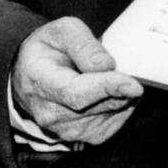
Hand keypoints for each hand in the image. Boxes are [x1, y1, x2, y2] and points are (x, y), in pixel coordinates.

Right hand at [11, 17, 143, 145]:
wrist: (33, 75)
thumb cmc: (49, 48)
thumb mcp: (62, 31)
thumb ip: (84, 45)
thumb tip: (106, 65)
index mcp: (40, 82)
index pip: (76, 93)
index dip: (107, 89)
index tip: (134, 84)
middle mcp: (49, 113)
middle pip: (97, 105)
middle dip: (121, 87)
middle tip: (127, 65)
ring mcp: (66, 130)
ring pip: (109, 114)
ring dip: (122, 94)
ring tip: (111, 74)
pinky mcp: (84, 137)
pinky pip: (114, 123)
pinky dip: (121, 105)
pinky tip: (114, 89)